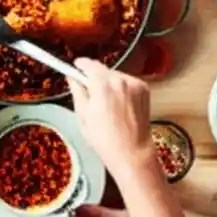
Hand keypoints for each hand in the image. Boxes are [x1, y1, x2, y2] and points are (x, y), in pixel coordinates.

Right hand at [66, 58, 152, 176]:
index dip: (80, 65)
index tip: (75, 66)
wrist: (132, 152)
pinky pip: (127, 82)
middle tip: (89, 90)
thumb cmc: (104, 139)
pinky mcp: (144, 90)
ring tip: (106, 102)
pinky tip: (118, 104)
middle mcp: (120, 80)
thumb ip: (77, 91)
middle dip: (94, 77)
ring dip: (108, 82)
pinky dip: (121, 88)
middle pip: (102, 69)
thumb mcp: (83, 115)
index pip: (88, 64)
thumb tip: (72, 78)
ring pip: (115, 75)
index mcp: (102, 85)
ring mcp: (135, 84)